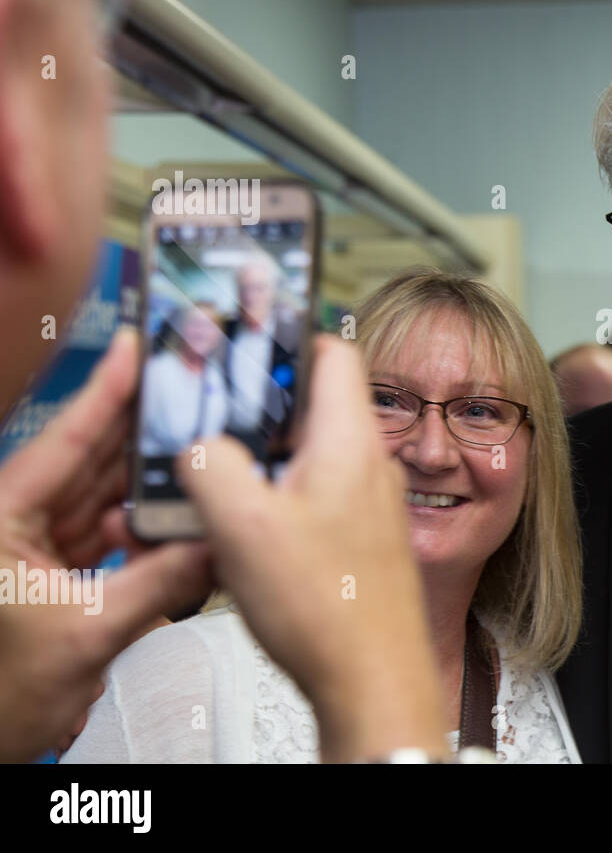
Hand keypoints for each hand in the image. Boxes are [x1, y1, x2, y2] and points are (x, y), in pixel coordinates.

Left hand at [0, 329, 212, 761]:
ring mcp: (32, 548)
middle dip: (142, 438)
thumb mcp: (86, 634)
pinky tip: (179, 527)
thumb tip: (218, 548)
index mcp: (0, 519)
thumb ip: (160, 583)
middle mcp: (13, 523)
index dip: (106, 393)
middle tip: (189, 399)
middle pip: (90, 463)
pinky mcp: (53, 574)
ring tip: (197, 468)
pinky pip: (108, 536)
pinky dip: (143, 533)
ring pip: (103, 499)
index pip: (64, 442)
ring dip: (148, 492)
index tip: (138, 348)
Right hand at [179, 335, 445, 761]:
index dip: (289, 338)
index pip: (332, 353)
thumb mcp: (242, 524)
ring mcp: (371, 505)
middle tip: (218, 420)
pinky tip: (253, 532)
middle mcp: (369, 466)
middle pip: (316, 407)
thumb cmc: (328, 608)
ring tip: (224, 482)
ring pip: (314, 456)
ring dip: (269, 461)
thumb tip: (202, 447)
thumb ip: (211, 466)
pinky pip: (321, 499)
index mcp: (349, 441)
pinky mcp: (364, 543)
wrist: (374, 680)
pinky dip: (285, 501)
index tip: (250, 341)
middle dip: (263, 410)